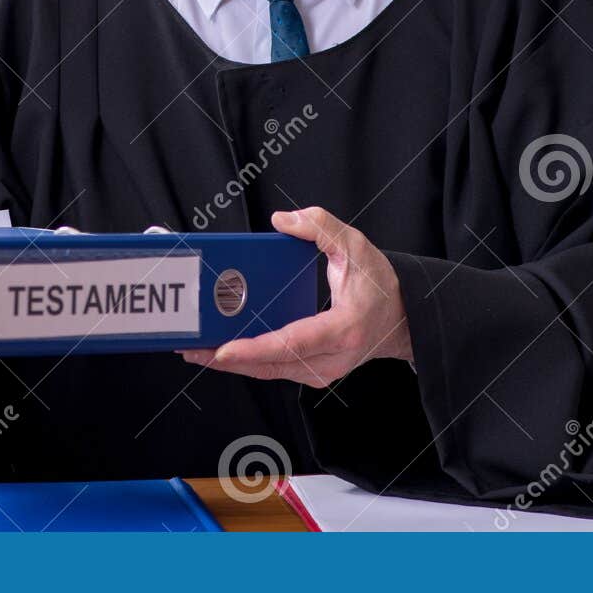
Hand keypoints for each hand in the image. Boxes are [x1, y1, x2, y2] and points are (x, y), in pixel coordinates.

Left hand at [180, 207, 412, 387]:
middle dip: (228, 359)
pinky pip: (274, 369)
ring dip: (231, 364)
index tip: (225, 349)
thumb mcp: (357, 246)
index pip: (295, 343)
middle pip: (272, 365)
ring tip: (194, 348)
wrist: (402, 319)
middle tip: (190, 346)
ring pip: (269, 372)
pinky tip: (220, 349)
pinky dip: (246, 362)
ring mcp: (321, 370)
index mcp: (344, 328)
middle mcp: (332, 358)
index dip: (257, 348)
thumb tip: (282, 220)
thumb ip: (321, 227)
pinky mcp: (311, 372)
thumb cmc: (381, 286)